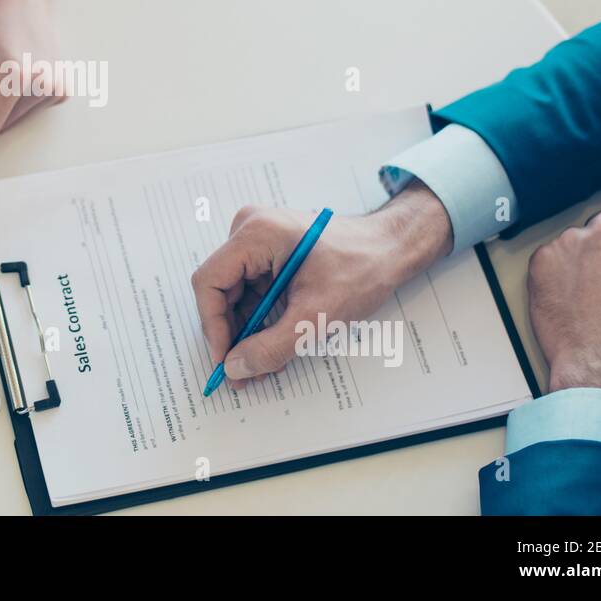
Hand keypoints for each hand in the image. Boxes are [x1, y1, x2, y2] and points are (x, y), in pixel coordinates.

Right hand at [191, 182, 452, 385]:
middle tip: (244, 371)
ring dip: (246, 331)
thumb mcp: (317, 317)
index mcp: (256, 234)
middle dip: (231, 334)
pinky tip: (273, 343)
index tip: (226, 361)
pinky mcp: (268, 252)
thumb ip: (271, 347)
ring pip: (234, 294)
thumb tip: (234, 368)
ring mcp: (258, 239)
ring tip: (262, 363)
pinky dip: (259, 319)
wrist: (391, 249)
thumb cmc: (362, 270)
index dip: (212, 326)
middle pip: (220, 289)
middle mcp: (249, 230)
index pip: (209, 282)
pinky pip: (250, 290)